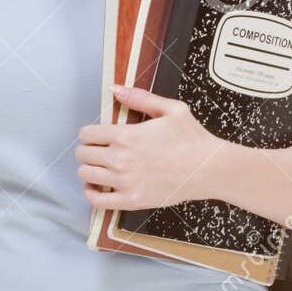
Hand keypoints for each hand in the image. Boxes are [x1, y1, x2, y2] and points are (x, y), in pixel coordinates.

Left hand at [76, 84, 218, 211]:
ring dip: (88, 171)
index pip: (86, 134)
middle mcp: (121, 158)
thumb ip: (140, 98)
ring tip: (98, 168)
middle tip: (97, 151)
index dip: (87, 134)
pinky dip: (91, 194)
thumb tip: (115, 88)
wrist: (209, 169)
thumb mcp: (170, 109)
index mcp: (127, 135)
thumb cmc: (192, 139)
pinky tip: (97, 188)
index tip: (94, 136)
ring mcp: (125, 181)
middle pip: (83, 155)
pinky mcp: (132, 200)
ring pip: (86, 176)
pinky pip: (97, 201)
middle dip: (87, 151)